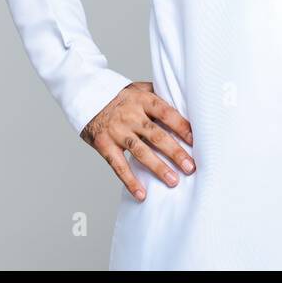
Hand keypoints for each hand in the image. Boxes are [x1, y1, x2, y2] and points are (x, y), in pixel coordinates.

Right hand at [79, 81, 195, 201]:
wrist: (85, 95)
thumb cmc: (118, 95)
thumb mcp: (138, 88)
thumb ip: (158, 95)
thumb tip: (184, 102)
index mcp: (142, 99)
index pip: (166, 113)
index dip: (182, 126)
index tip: (196, 141)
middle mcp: (130, 115)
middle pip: (156, 135)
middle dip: (175, 152)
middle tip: (191, 167)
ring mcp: (117, 131)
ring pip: (140, 151)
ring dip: (158, 168)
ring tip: (173, 181)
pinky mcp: (104, 144)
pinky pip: (118, 165)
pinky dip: (129, 181)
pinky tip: (141, 194)